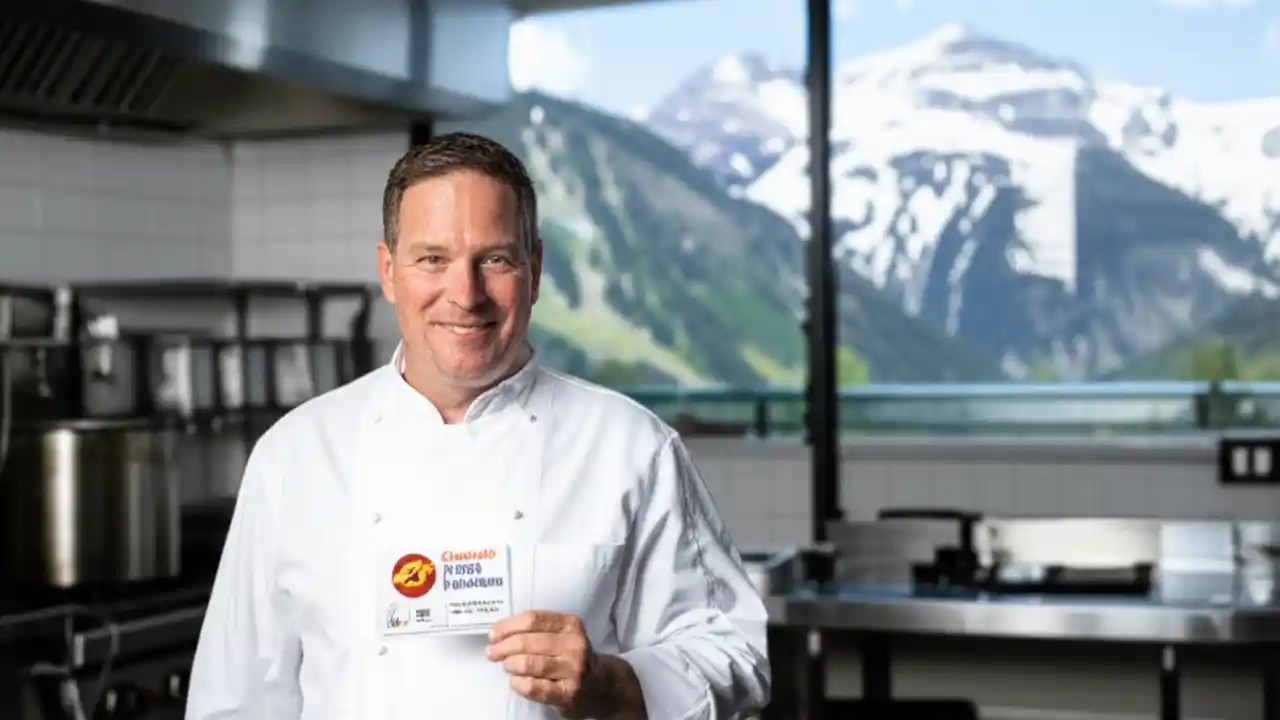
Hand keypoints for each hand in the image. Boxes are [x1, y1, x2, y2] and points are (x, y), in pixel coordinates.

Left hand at [486, 611, 644, 718]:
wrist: (602, 686)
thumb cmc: (573, 657)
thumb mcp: (563, 635)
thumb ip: (538, 630)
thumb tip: (499, 632)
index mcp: (571, 625)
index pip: (532, 619)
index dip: (508, 626)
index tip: (494, 634)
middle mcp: (575, 645)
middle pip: (527, 641)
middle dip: (503, 647)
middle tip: (492, 653)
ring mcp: (574, 670)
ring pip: (529, 664)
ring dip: (510, 665)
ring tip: (506, 666)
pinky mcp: (569, 693)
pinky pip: (534, 687)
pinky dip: (519, 684)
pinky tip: (515, 682)